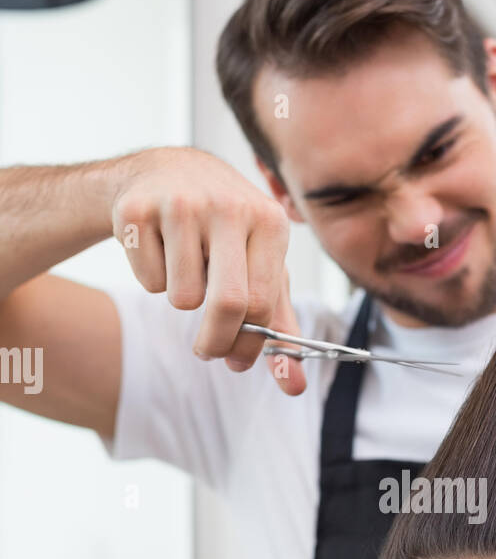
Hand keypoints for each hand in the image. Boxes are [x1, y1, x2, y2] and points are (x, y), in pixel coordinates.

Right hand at [109, 146, 305, 394]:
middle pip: (227, 305)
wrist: (165, 172)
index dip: (249, 345)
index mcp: (269, 221)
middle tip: (207, 351)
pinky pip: (148, 281)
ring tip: (185, 269)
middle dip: (216, 342)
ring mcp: (181, 204)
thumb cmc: (224, 230)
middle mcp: (229, 206)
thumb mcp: (261, 266)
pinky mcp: (137, 211)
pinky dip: (153, 279)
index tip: (237, 362)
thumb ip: (279, 326)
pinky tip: (160, 248)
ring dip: (182, 300)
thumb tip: (295, 386)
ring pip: (182, 297)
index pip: (263, 304)